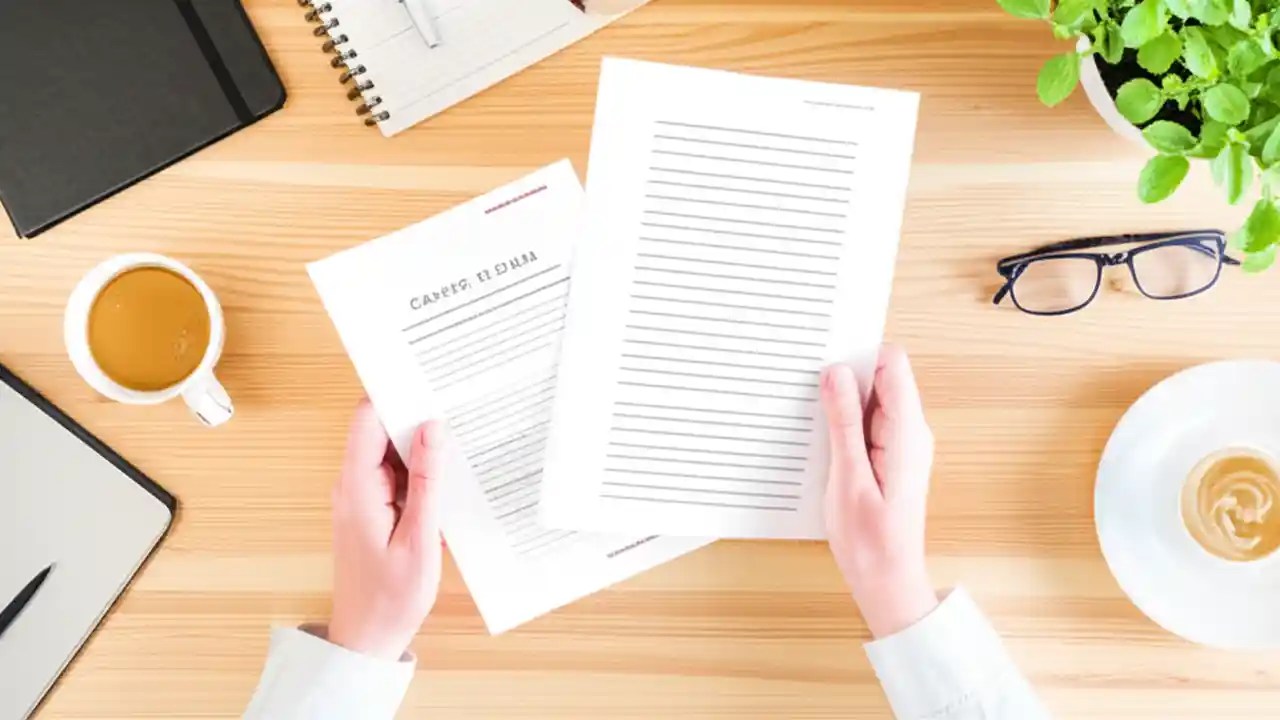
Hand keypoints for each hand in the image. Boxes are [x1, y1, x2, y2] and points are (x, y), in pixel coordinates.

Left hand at [328, 402, 444, 659]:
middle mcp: (352, 486)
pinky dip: (419, 474)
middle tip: (454, 411)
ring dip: (420, 450)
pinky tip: (445, 483)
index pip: (366, 419)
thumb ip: (427, 482)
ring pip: (390, 453)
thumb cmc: (390, 598)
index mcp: (357, 488)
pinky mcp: (372, 510)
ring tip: (456, 447)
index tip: (427, 383)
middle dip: (415, 419)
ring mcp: (361, 498)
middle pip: (379, 431)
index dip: (394, 396)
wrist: (368, 638)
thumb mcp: (419, 539)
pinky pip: (395, 476)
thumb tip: (432, 429)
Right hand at [822, 345, 937, 637]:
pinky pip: (866, 423)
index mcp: (907, 433)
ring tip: (814, 422)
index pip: (893, 364)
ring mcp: (900, 444)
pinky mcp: (888, 456)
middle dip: (845, 376)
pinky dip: (844, 424)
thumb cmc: (871, 542)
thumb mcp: (848, 480)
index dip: (859, 354)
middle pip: (880, 378)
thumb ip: (844, 424)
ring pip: (871, 400)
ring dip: (841, 403)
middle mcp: (910, 433)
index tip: (825, 358)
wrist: (888, 583)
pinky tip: (823, 443)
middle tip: (810, 390)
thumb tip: (836, 375)